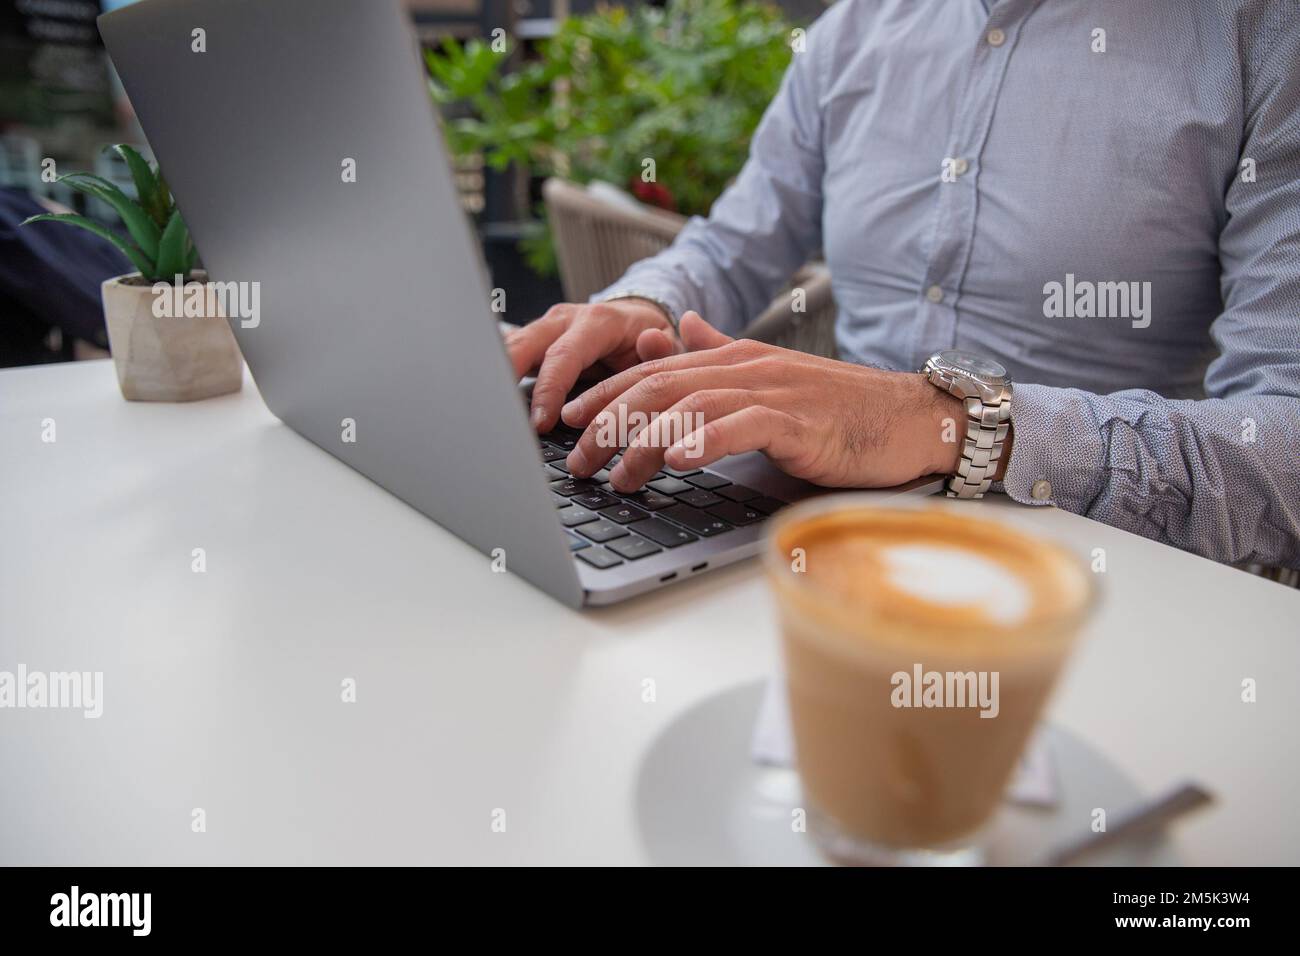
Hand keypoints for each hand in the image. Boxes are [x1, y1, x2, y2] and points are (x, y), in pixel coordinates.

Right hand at [505, 299, 675, 431]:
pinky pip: (510, 357)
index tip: (541, 422)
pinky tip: (488, 404)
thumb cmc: (649, 341)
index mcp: (598, 321)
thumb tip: (652, 340)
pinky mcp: (534, 342)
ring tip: (482, 410)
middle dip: (504, 377)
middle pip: (524, 344)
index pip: (564, 355)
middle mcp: (565, 320)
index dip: (549, 389)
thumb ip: (660, 347)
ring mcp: (545, 329)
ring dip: (494, 376)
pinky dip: (498, 378)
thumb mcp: (664, 345)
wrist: (637, 322)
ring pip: (510, 347)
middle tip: (495, 414)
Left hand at [560, 312, 968, 492]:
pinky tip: (679, 459)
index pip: (654, 370)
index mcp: (735, 358)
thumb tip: (675, 328)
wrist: (909, 418)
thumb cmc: (839, 408)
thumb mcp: (768, 378)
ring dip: (645, 441)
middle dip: (610, 422)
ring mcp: (773, 391)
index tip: (569, 422)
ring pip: (691, 406)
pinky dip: (707, 440)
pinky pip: (744, 426)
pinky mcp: (800, 421)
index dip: (606, 394)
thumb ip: (718, 353)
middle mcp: (746, 367)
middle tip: (579, 460)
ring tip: (617, 474)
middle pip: (660, 386)